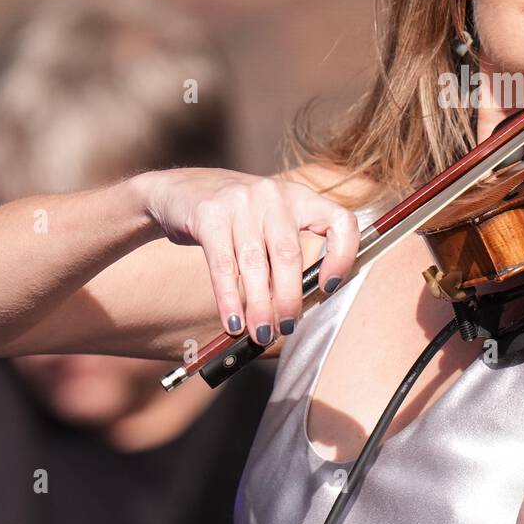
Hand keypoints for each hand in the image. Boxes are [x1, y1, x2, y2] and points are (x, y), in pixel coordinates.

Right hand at [132, 169, 358, 345]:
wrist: (180, 190)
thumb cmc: (236, 217)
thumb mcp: (270, 222)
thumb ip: (287, 253)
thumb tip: (298, 308)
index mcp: (300, 197)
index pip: (340, 221)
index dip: (343, 256)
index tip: (329, 287)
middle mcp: (273, 195)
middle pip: (289, 254)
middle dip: (289, 298)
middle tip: (287, 327)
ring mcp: (240, 201)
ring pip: (255, 263)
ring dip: (259, 305)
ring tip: (261, 333)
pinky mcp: (209, 214)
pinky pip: (222, 265)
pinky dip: (229, 298)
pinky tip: (232, 322)